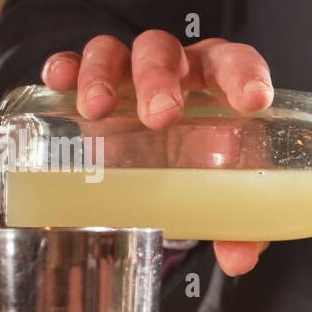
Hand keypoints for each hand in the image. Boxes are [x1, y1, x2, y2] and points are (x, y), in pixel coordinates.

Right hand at [41, 31, 273, 275]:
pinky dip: (65, 67)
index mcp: (221, 85)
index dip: (246, 76)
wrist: (165, 169)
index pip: (237, 63)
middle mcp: (176, 71)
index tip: (251, 101)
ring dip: (104, 74)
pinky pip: (74, 63)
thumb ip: (240, 225)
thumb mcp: (226, 194)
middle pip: (165, 54)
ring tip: (98, 109)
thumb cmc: (205, 168)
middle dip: (160, 80)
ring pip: (116, 53)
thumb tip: (238, 259)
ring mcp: (130, 74)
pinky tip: (59, 81)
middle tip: (160, 117)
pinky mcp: (91, 87)